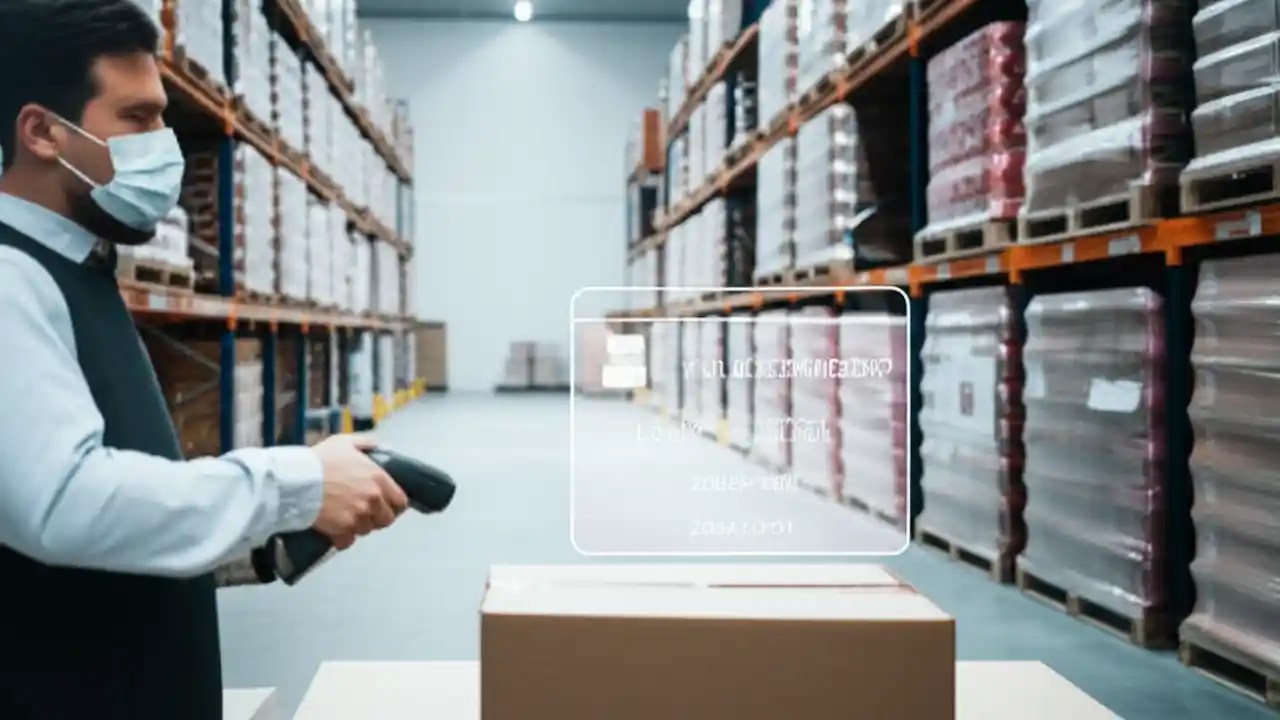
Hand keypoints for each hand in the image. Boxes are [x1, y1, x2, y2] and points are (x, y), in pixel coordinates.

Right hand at [311, 434, 409, 549]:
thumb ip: (365, 444)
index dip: (393, 505)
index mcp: (378, 478)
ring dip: (358, 527)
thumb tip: (378, 448)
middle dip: (376, 518)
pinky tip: (335, 530)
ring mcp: (359, 515)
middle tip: (363, 513)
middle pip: (386, 519)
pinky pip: (348, 541)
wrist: (295, 480)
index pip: (401, 501)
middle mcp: (373, 498)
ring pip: (366, 530)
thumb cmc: (318, 461)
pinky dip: (342, 538)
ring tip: (345, 517)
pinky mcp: (343, 529)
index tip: (386, 506)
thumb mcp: (344, 442)